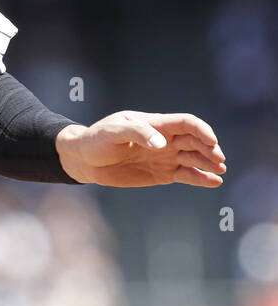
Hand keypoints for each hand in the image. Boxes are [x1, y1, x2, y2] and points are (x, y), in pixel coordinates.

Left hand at [56, 111, 225, 187]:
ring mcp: (165, 157)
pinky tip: (214, 182)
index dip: (202, 130)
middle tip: (218, 160)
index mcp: (155, 124)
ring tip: (220, 170)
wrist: (85, 160)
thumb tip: (162, 144)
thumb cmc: (97, 140)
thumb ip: (138, 133)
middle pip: (195, 141)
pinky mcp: (163, 174)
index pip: (186, 123)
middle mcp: (165, 140)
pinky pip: (187, 175)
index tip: (211, 141)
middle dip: (210, 149)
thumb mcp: (113, 132)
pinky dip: (201, 178)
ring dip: (209, 163)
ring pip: (194, 158)